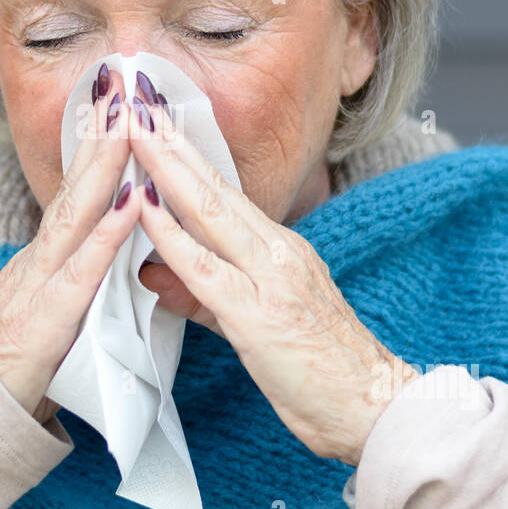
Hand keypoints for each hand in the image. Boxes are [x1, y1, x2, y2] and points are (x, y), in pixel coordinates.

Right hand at [0, 65, 141, 425]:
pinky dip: (108, 235)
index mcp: (48, 253)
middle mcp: (41, 256)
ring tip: (128, 123)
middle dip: (99, 133)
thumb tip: (117, 231)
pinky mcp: (50, 317)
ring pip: (75, 215)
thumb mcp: (58, 300)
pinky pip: (83, 270)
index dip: (97, 142)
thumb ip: (82, 266)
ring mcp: (41, 283)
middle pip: (74, 186)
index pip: (77, 188)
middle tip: (122, 82)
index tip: (118, 96)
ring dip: (104, 166)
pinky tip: (133, 204)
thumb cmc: (31, 356)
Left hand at [125, 81, 418, 465]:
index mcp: (279, 251)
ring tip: (134, 130)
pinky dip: (171, 235)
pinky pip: (207, 268)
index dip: (184, 155)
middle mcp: (278, 252)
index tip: (153, 119)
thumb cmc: (319, 372)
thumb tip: (153, 271)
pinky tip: (144, 208)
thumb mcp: (253, 325)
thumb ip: (202, 296)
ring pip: (209, 212)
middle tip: (135, 97)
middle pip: (214, 187)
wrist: (374, 410)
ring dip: (166, 168)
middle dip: (170, 141)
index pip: (222, 193)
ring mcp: (271, 279)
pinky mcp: (259, 316)